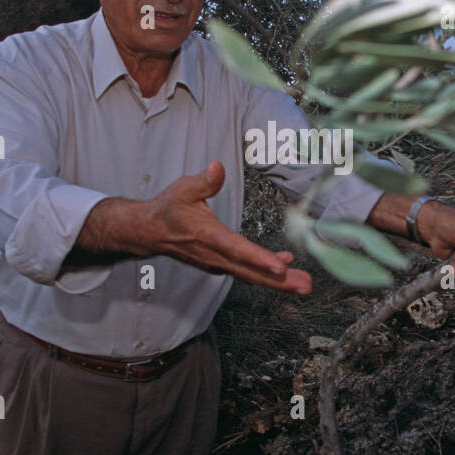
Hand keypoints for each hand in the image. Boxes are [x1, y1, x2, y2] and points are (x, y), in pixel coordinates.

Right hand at [145, 161, 311, 293]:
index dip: (259, 259)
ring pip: (251, 275)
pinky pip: (246, 272)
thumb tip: (217, 168)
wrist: (149, 232)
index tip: (280, 267)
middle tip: (305, 286)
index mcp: (207, 236)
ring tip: (304, 285)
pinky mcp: (220, 264)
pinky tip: (284, 267)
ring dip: (278, 282)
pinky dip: (265, 274)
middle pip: (250, 272)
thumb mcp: (182, 189)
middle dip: (279, 281)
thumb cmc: (168, 209)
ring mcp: (217, 263)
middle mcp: (214, 255)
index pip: (236, 249)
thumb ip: (203, 181)